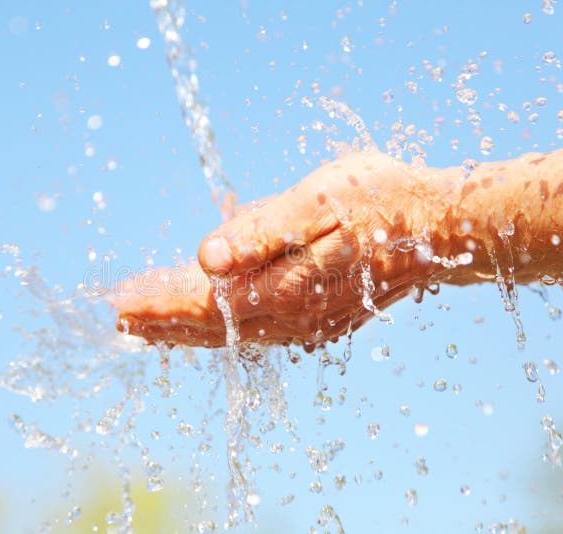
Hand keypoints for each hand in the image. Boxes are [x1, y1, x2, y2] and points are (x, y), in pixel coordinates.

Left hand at [113, 151, 459, 347]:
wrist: (444, 228)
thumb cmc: (379, 201)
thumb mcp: (318, 201)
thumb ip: (261, 232)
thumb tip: (205, 260)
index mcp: (283, 290)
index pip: (203, 305)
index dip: (158, 303)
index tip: (118, 302)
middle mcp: (291, 318)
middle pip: (212, 325)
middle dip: (162, 319)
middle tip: (120, 316)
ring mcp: (308, 323)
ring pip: (233, 331)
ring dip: (187, 326)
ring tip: (148, 323)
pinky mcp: (321, 318)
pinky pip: (257, 328)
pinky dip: (223, 324)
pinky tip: (210, 317)